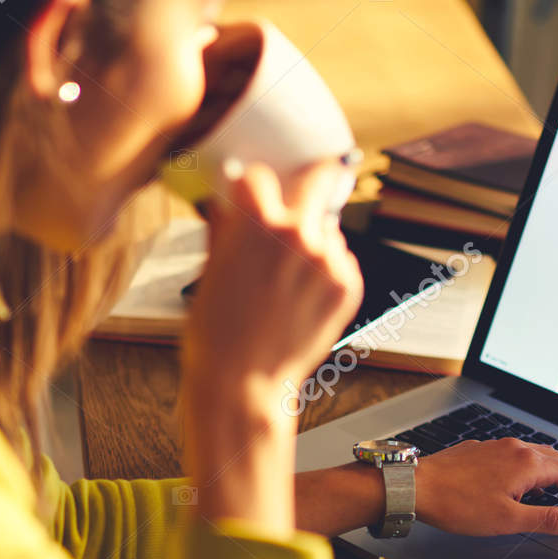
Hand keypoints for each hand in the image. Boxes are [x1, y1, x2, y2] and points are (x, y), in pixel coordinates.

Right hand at [183, 159, 361, 416]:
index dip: (252, 186)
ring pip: (328, 227)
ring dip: (314, 239)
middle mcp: (298, 235)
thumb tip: (227, 196)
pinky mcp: (347, 287)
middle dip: (313, 178)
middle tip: (308, 186)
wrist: (243, 383)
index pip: (260, 175)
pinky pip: (340, 261)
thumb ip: (225, 226)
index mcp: (256, 224)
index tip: (253, 194)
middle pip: (318, 177)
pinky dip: (326, 271)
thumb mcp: (210, 270)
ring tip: (288, 277)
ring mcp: (327, 262)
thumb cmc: (217, 333)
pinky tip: (300, 297)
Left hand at [415, 439, 557, 536]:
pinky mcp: (487, 452)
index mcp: (530, 464)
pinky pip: (526, 458)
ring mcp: (502, 447)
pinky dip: (545, 473)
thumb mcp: (508, 519)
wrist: (414, 486)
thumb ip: (550, 519)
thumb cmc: (455, 503)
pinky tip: (538, 487)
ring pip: (548, 459)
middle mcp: (519, 448)